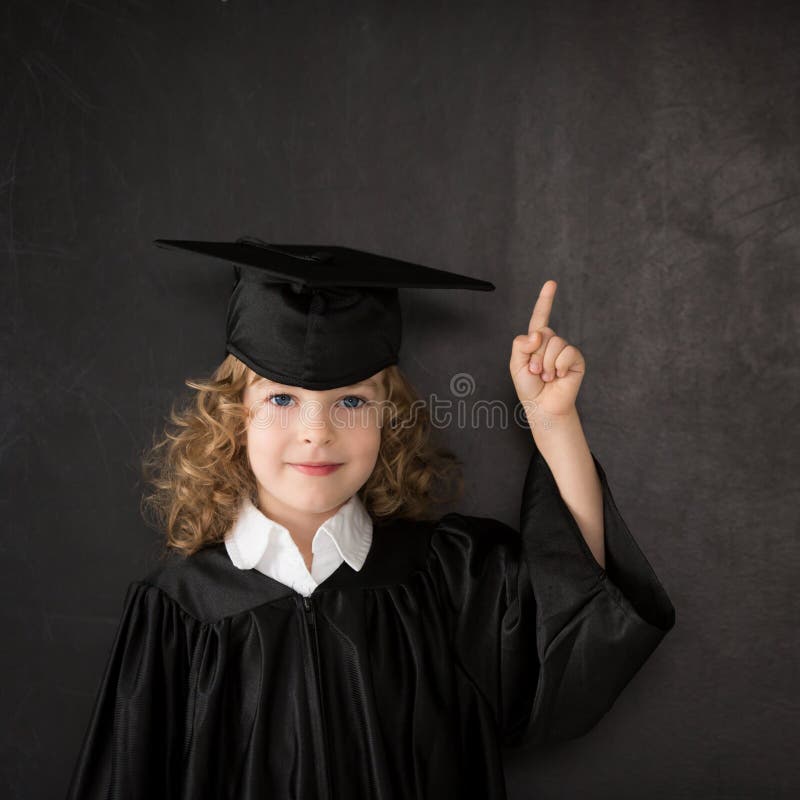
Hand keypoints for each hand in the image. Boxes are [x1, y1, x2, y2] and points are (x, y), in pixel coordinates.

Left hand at [509, 279, 584, 419]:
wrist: (542, 406)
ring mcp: (564, 350)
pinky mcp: (576, 359)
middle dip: (535, 355)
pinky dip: (559, 366)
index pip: (540, 316)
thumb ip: (521, 345)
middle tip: (535, 372)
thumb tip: (538, 334)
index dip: (546, 299)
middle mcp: (551, 343)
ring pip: (554, 344)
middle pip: (543, 333)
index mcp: (536, 341)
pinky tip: (559, 376)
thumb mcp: (515, 364)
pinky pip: (567, 353)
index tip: (551, 283)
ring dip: (546, 364)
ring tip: (546, 376)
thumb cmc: (529, 387)